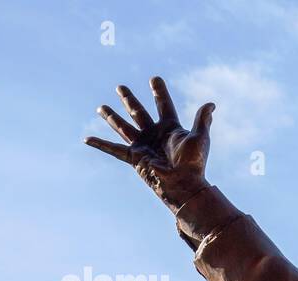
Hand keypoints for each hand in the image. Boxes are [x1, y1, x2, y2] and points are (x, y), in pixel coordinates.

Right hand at [84, 77, 214, 210]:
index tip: (154, 78)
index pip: (164, 105)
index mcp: (171, 128)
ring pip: (123, 126)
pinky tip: (86, 139)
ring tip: (100, 107)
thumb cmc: (194, 164)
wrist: (184, 185)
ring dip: (111, 116)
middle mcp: (155, 135)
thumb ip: (202, 120)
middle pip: (139, 112)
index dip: (159, 92)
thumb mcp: (199, 138)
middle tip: (120, 87)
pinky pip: (113, 149)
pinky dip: (100, 144)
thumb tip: (211, 104)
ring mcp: (143, 145)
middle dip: (129, 100)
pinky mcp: (134, 157)